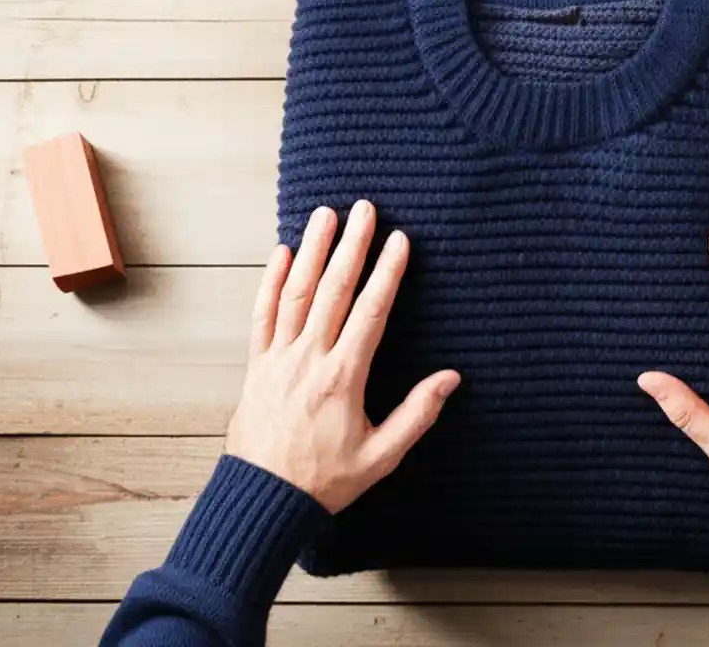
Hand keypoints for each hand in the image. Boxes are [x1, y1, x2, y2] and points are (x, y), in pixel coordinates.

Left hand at [225, 202, 460, 513]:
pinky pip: (263, 315)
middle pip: (333, 290)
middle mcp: (308, 360)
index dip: (387, 273)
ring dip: (313, 250)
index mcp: (342, 378)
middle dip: (351, 245)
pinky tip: (282, 253)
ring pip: (296, 293)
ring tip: (325, 214)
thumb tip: (451, 378)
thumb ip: (417, 414)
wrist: (262, 500)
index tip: (399, 240)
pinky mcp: (257, 367)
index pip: (370, 312)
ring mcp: (278, 359)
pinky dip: (271, 281)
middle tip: (364, 209)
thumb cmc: (325, 480)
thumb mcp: (382, 455)